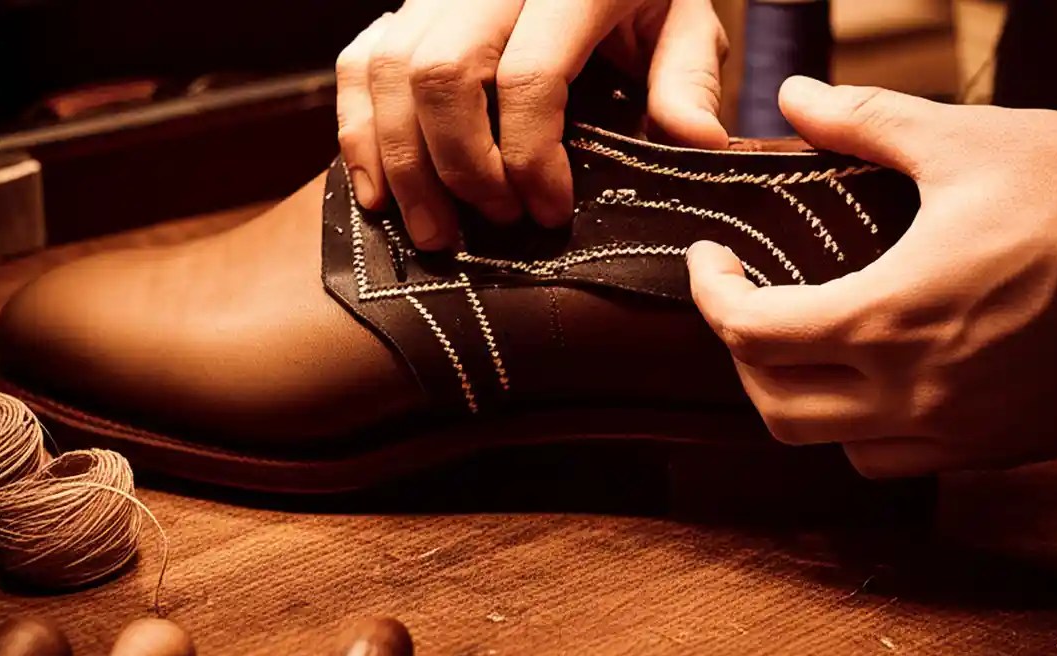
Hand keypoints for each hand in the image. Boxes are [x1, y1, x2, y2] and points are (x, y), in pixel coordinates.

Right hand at [335, 0, 728, 249]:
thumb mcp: (683, 23)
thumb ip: (687, 81)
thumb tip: (699, 147)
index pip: (530, 75)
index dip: (530, 158)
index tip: (549, 212)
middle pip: (442, 75)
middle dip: (459, 168)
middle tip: (493, 225)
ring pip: (389, 70)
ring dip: (403, 164)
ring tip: (435, 232)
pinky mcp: (410, 5)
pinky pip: (360, 60)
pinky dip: (358, 131)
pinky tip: (377, 193)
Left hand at [688, 77, 1056, 477]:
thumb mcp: (964, 141)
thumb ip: (864, 123)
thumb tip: (795, 101)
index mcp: (890, 318)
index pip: (749, 335)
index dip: (710, 296)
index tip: (714, 264)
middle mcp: (918, 396)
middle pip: (775, 410)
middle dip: (744, 359)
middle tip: (750, 305)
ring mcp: (968, 434)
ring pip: (840, 451)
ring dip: (807, 403)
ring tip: (815, 347)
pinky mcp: (1013, 447)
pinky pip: (913, 461)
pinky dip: (877, 429)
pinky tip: (894, 376)